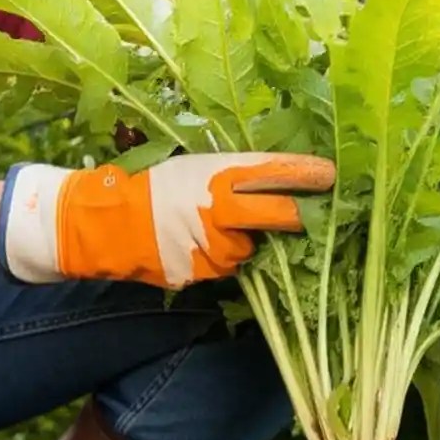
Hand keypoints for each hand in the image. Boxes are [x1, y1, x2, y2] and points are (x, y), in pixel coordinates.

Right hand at [0, 153, 334, 287]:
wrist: (108, 225)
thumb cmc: (155, 187)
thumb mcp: (195, 168)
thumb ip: (234, 176)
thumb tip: (277, 181)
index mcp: (217, 175)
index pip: (273, 173)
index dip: (305, 175)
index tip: (331, 175)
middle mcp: (220, 209)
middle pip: (278, 215)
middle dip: (298, 216)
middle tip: (311, 213)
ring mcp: (213, 244)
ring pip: (249, 247)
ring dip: (242, 241)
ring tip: (211, 228)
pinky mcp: (203, 271)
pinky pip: (227, 266)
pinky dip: (221, 257)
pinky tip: (198, 245)